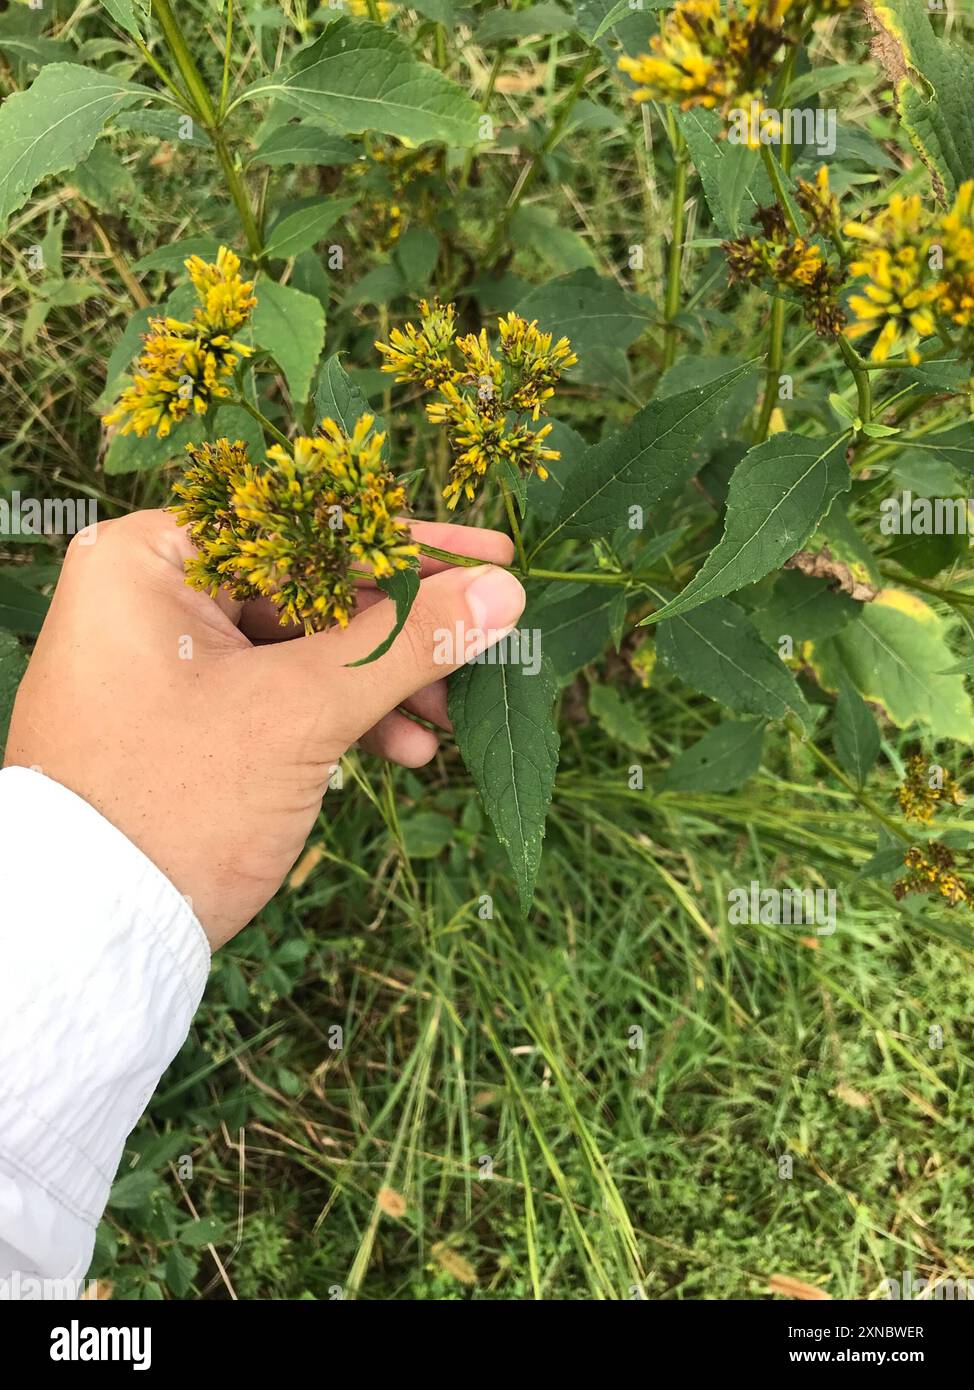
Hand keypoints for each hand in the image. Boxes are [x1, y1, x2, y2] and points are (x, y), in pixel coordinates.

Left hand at [4, 510, 524, 948]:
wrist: (95, 935)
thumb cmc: (177, 802)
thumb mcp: (302, 711)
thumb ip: (406, 643)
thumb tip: (503, 592)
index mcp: (153, 559)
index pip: (306, 527)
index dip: (410, 545)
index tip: (490, 557)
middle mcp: (151, 594)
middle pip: (311, 587)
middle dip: (400, 632)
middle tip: (482, 644)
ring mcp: (166, 657)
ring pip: (302, 646)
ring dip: (379, 683)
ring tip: (443, 723)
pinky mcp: (185, 714)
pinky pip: (279, 693)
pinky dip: (339, 718)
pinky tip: (401, 752)